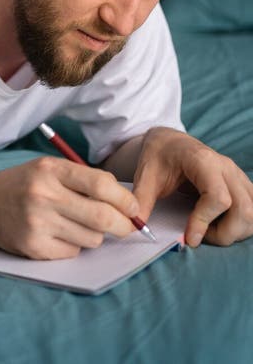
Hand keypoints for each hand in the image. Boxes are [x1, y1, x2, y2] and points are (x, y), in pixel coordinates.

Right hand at [0, 156, 139, 259]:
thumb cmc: (24, 184)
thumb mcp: (49, 169)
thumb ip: (84, 180)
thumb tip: (126, 201)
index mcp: (50, 169)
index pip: (100, 185)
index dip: (125, 199)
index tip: (134, 207)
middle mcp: (43, 195)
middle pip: (101, 217)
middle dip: (123, 225)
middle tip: (128, 227)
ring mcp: (37, 223)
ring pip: (91, 238)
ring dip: (95, 235)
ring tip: (79, 224)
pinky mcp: (33, 247)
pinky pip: (73, 252)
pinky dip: (75, 246)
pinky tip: (60, 234)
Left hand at [132, 127, 252, 247]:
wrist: (170, 142)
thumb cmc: (159, 155)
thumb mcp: (145, 174)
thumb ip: (141, 200)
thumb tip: (136, 227)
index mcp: (203, 161)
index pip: (218, 198)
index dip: (205, 222)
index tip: (189, 238)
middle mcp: (226, 168)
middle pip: (243, 210)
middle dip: (224, 234)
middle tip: (198, 237)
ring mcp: (238, 176)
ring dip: (235, 231)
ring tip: (208, 231)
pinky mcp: (243, 185)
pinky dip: (242, 225)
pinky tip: (220, 225)